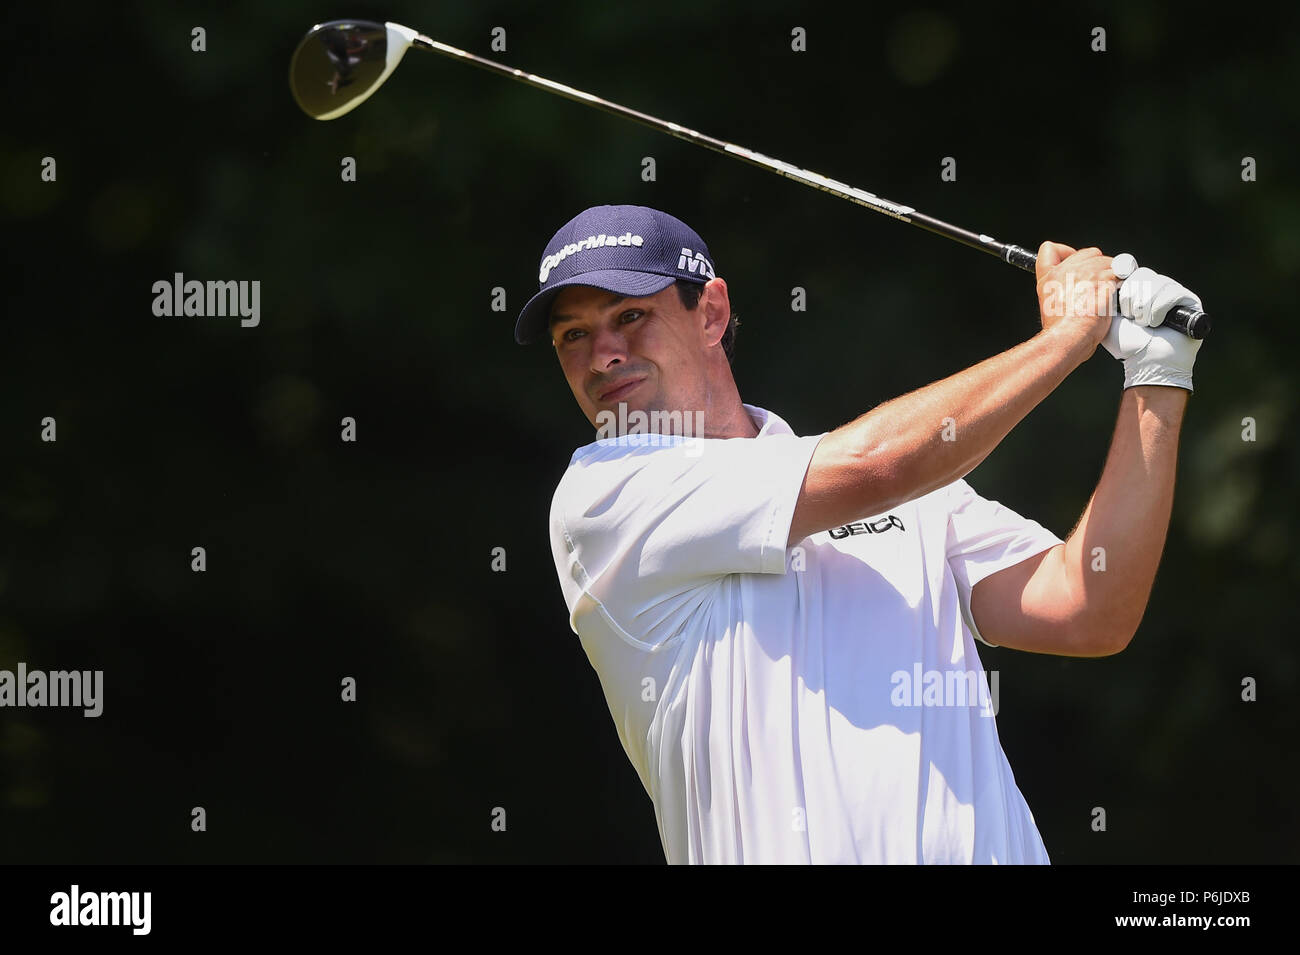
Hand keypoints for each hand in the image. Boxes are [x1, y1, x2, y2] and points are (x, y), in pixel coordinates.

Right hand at [1035, 241, 1118, 346]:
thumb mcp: (1047, 307)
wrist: (1068, 338)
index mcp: (1049, 277)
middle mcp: (1066, 270)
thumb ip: (1058, 291)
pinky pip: (1121, 272)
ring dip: (1112, 275)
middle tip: (1098, 285)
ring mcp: (1086, 273)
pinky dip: (1123, 282)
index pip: (1050, 248)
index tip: (1074, 263)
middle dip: (1097, 265)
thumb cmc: (1060, 330)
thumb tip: (1071, 292)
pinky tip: (1117, 295)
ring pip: (1108, 261)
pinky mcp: (1105, 279)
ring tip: (1108, 294)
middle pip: (1089, 252)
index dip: (1065, 252)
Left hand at [1102, 253, 1202, 390]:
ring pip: (1156, 284)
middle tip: (1133, 319)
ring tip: (1146, 325)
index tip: (1120, 301)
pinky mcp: (1190, 300)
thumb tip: (1103, 274)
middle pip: (1143, 275)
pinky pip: (1172, 292)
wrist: (1147, 362)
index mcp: (1139, 290)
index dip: (1125, 283)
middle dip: (1131, 300)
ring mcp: (1175, 292)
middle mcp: (1158, 288)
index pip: (1132, 271)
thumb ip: (1103, 297)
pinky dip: (1159, 311)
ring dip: (1145, 310)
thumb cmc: (1127, 344)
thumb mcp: (1108, 318)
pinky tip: (1158, 325)